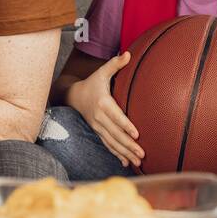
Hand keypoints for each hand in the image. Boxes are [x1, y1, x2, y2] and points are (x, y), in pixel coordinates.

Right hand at [67, 51, 143, 167]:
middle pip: (116, 134)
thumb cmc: (92, 82)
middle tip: (143, 154)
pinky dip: (117, 154)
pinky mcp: (97, 132)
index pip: (116, 117)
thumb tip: (128, 54)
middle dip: (129, 145)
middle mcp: (99, 118)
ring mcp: (97, 127)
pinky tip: (126, 163)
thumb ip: (115, 64)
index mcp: (103, 103)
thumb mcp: (102, 72)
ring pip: (112, 143)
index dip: (126, 126)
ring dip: (125, 153)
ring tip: (138, 162)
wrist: (73, 96)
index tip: (137, 134)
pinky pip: (107, 145)